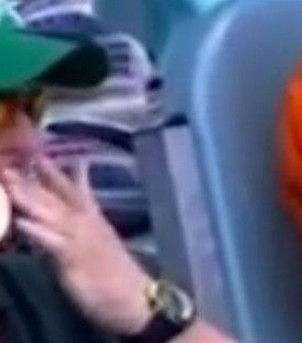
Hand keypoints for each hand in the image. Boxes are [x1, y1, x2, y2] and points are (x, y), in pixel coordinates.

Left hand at [2, 159, 153, 336]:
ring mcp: (79, 238)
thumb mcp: (100, 246)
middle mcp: (85, 223)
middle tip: (15, 158)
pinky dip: (35, 230)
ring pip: (49, 212)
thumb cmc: (118, 276)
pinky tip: (20, 221)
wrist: (138, 298)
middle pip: (57, 195)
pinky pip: (50, 241)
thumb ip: (79, 231)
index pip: (73, 188)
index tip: (38, 153)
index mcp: (93, 219)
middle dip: (34, 176)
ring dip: (28, 195)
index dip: (55, 172)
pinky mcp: (72, 258)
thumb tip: (66, 219)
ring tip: (9, 178)